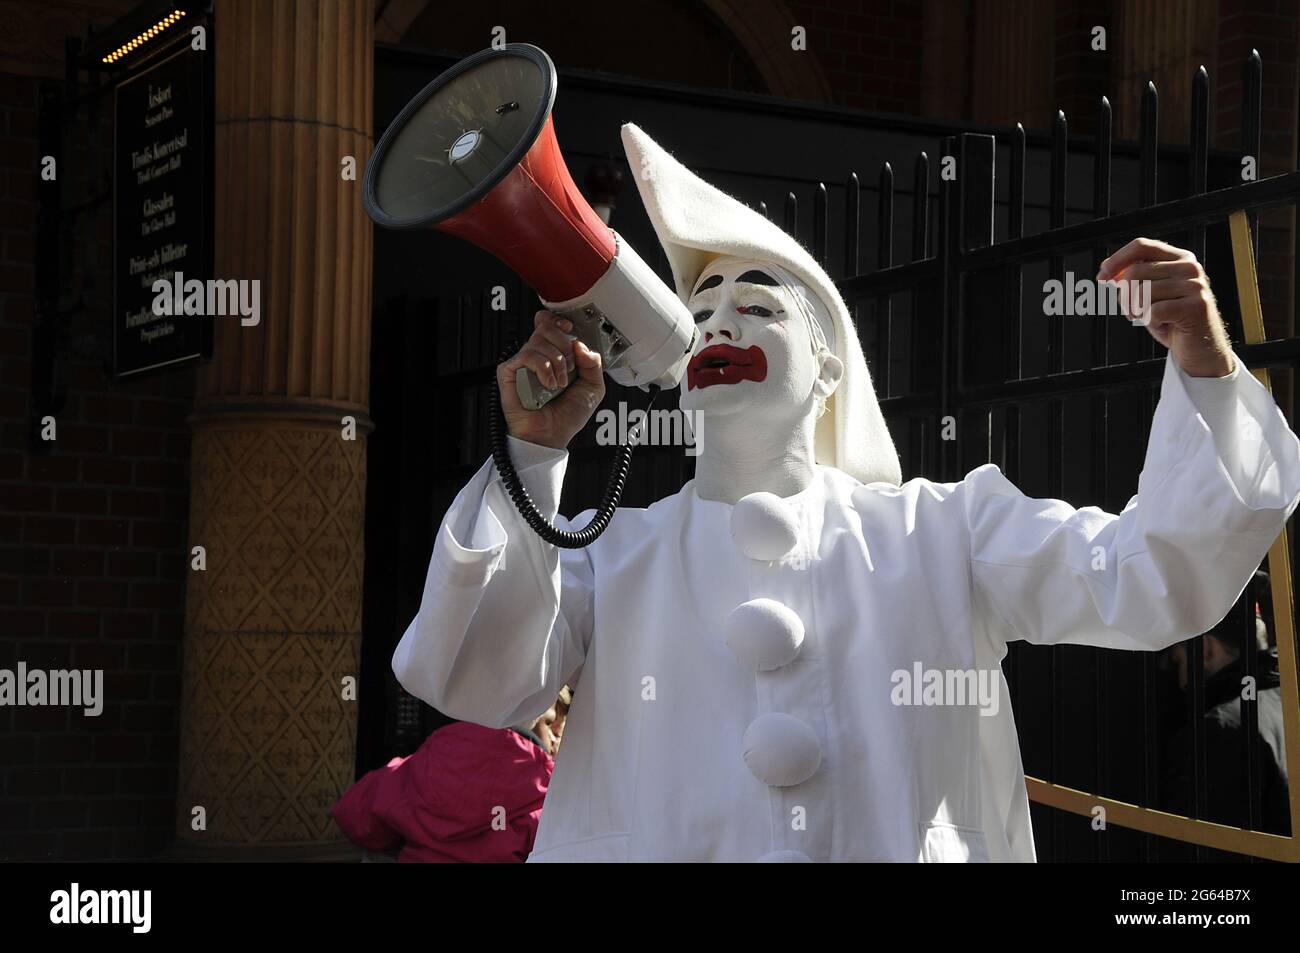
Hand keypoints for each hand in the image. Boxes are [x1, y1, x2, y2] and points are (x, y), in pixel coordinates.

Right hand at [496, 310, 604, 448]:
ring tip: (559, 383)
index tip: (570, 329)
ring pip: (538, 340)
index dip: (558, 321)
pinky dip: (543, 369)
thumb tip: (580, 345)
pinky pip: (526, 356)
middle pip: (545, 328)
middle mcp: (536, 357)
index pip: (549, 324)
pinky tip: (548, 385)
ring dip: (556, 362)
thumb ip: (593, 363)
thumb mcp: (593, 388)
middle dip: (563, 345)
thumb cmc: (566, 416)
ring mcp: (522, 364)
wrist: (551, 437)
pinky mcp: (509, 373)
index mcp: (553, 355)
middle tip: (568, 367)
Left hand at [1097, 238, 1234, 377]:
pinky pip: (1154, 310)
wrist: (1199, 349)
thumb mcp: (1149, 295)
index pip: (1142, 246)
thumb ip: (1133, 280)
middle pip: (1135, 272)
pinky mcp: (1196, 306)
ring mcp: (1195, 285)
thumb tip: (1106, 272)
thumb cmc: (1172, 321)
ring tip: (1148, 318)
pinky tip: (1163, 325)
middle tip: (1132, 312)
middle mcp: (1190, 267)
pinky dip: (1150, 321)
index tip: (1102, 277)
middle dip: (1124, 297)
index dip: (1117, 260)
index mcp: (1179, 258)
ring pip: (1142, 292)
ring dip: (1136, 311)